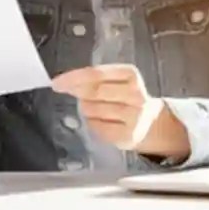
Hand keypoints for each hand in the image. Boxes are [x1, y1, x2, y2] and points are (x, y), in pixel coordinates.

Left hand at [51, 64, 189, 160]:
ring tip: (94, 107)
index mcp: (131, 75)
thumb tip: (65, 83)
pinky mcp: (127, 135)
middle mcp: (136, 95)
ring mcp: (133, 117)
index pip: (97, 74)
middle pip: (94, 92)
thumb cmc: (126, 97)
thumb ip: (96, 79)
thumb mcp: (117, 80)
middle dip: (76, 91)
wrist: (151, 123)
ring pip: (92, 111)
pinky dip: (91, 123)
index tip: (57, 82)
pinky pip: (96, 127)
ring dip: (85, 108)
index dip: (74, 77)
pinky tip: (99, 120)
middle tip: (65, 90)